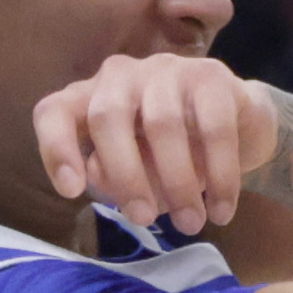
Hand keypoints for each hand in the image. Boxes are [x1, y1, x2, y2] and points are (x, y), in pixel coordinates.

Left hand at [34, 54, 279, 234]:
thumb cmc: (172, 156)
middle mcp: (120, 76)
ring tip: (192, 223)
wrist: (238, 129)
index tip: (72, 191)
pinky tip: (222, 209)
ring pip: (162, 123)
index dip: (56, 149)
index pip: (54, 112)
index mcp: (89, 99)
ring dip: (178, 182)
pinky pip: (212, 127)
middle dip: (125, 175)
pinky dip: (220, 174)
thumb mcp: (136, 175)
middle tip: (144, 219)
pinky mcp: (211, 75)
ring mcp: (165, 70)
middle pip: (107, 117)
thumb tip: (110, 181)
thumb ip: (115, 178)